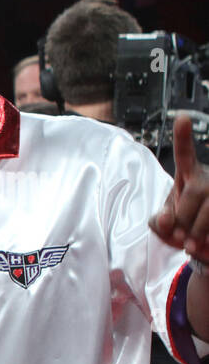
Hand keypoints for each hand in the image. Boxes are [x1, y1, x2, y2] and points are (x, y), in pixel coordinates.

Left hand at [149, 115, 208, 260]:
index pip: (184, 154)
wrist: (206, 245)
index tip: (181, 118)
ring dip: (197, 231)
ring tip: (191, 245)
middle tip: (179, 238)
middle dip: (183, 219)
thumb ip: (159, 223)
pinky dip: (208, 238)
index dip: (183, 136)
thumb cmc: (183, 228)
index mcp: (188, 176)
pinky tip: (205, 244)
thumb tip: (165, 219)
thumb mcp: (165, 225)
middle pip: (194, 192)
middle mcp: (208, 178)